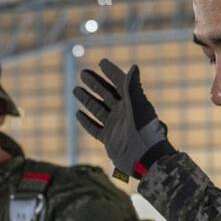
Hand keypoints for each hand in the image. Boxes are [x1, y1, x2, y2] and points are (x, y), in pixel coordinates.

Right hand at [74, 59, 173, 179]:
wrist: (144, 158)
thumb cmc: (144, 130)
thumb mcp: (138, 105)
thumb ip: (133, 86)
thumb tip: (134, 66)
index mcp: (132, 102)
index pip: (120, 83)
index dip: (111, 72)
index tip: (101, 62)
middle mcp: (123, 112)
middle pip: (106, 93)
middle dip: (95, 83)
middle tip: (84, 73)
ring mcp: (115, 126)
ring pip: (98, 109)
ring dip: (87, 99)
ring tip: (76, 89)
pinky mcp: (109, 139)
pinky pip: (95, 128)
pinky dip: (86, 120)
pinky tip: (78, 113)